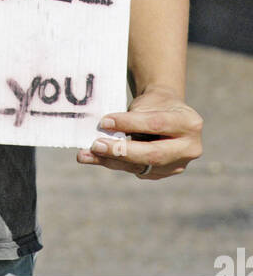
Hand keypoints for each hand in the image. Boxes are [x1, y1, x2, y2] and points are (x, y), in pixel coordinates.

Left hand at [76, 86, 202, 179]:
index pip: (156, 124)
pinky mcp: (162, 173)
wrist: (166, 112)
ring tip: (85, 155)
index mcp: (190, 124)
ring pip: (141, 166)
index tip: (105, 121)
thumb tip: (105, 130)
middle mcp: (189, 148)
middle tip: (96, 144)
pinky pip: (135, 170)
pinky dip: (113, 163)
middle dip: (122, 151)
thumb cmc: (155, 103)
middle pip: (153, 153)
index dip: (130, 123)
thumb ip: (134, 117)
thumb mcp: (149, 102)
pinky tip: (93, 158)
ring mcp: (178, 165)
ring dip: (111, 161)